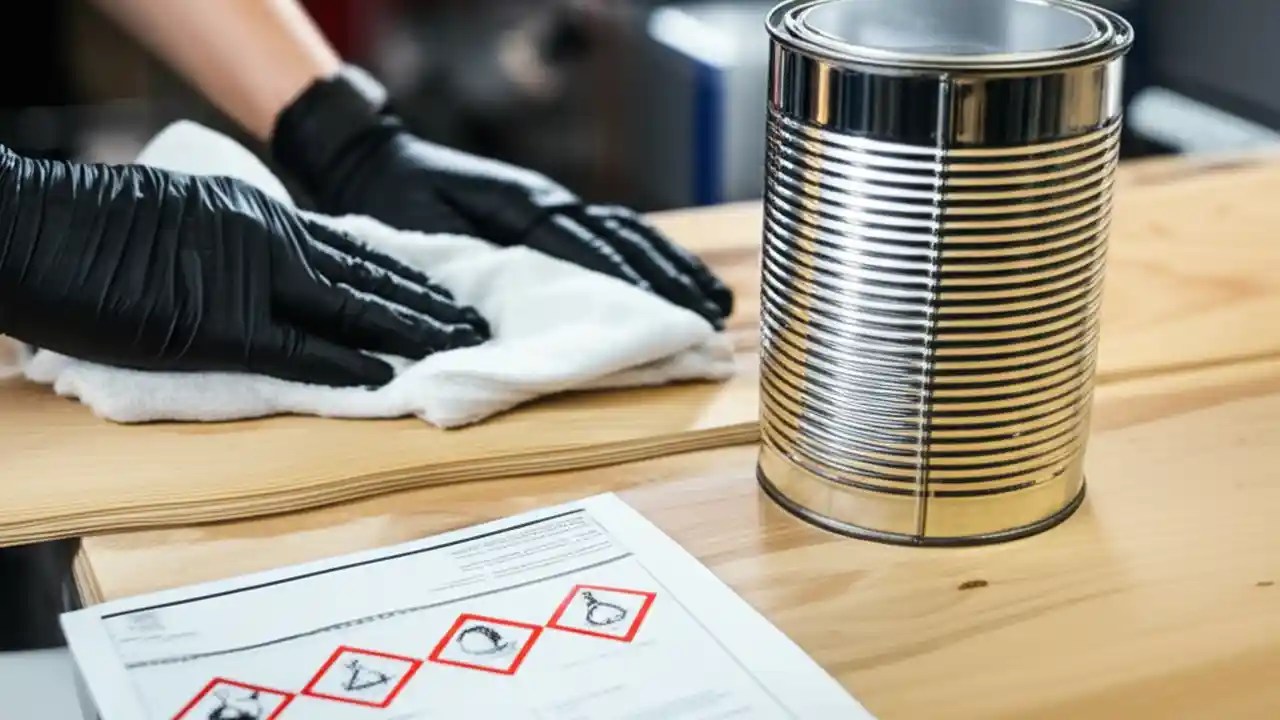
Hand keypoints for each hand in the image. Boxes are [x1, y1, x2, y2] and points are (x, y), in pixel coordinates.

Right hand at [0, 147, 488, 386]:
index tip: (442, 294)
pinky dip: (346, 364)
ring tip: (459, 349)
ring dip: (410, 332)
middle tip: (475, 325)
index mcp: (261, 216)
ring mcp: (248, 279)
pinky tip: (386, 377)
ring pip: (351, 308)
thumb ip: (243, 248)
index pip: (352, 250)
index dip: (403, 277)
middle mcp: (269, 240)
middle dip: (427, 303)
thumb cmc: (97, 228)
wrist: (34, 224)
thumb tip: (281, 280)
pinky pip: (299, 349)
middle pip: (369, 277)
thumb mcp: (189, 219)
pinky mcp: (220, 323)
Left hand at [270, 66, 733, 328]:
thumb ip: (467, 274)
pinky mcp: (549, 212)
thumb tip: (498, 327)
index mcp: (526, 211)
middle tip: (713, 317)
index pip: (591, 251)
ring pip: (628, 236)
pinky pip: (611, 231)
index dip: (633, 284)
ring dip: (672, 269)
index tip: (671, 313)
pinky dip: (649, 254)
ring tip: (714, 301)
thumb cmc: (395, 203)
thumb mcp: (424, 238)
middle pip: (625, 243)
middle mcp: (551, 206)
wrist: (375, 161)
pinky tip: (674, 274)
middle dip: (671, 281)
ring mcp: (554, 206)